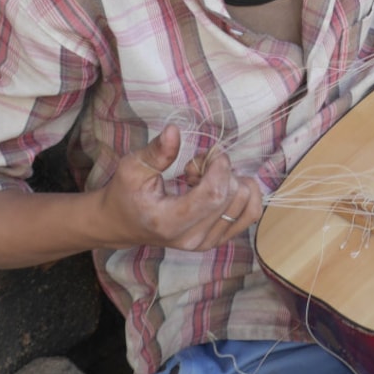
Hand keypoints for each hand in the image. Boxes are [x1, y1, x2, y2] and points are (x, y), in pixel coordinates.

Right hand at [95, 124, 263, 252]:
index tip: (207, 154)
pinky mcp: (218, 241)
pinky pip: (250, 214)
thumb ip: (157, 151)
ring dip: (231, 182)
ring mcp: (207, 243)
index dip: (218, 166)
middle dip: (221, 171)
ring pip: (245, 203)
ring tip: (204, 181)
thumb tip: (174, 130)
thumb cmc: (127, 193)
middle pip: (231, 195)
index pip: (214, 195)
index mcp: (169, 222)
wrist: (124, 224)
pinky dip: (241, 194)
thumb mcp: (133, 167)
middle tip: (196, 169)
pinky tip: (219, 189)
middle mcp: (192, 238)